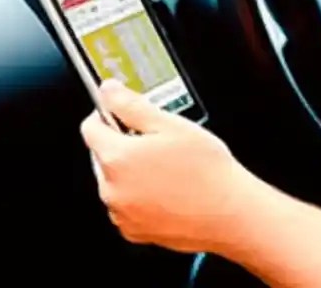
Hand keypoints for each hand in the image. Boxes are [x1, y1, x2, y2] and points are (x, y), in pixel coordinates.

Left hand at [80, 80, 253, 253]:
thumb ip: (132, 105)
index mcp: (117, 158)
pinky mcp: (133, 230)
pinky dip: (140, 197)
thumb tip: (109, 91)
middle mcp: (112, 188)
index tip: (124, 114)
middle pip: (103, 155)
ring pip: (116, 181)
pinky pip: (127, 206)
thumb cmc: (207, 172)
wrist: (229, 213)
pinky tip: (168, 191)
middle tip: (160, 144)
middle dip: (125, 145)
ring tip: (169, 170)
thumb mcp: (172, 125)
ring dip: (132, 172)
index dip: (108, 115)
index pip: (91, 127)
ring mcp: (121, 213)